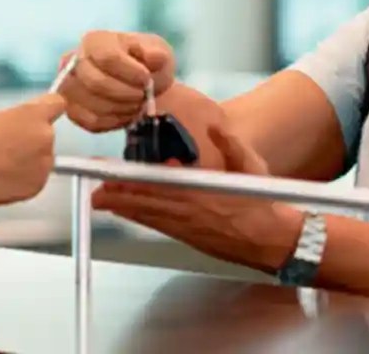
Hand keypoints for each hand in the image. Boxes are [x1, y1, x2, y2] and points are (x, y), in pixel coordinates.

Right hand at [0, 94, 62, 204]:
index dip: (47, 108)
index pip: (57, 103)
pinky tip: (4, 178)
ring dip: (30, 159)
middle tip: (7, 146)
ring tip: (2, 165)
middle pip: (45, 133)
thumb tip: (18, 124)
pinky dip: (25, 178)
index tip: (41, 113)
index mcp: (34, 115)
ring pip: (42, 157)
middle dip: (31, 138)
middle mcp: (45, 137)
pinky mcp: (38, 185)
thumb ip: (14, 118)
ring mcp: (44, 163)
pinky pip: (36, 177)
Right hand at [58, 30, 175, 132]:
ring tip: (137, 104)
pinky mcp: (73, 110)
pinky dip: (115, 121)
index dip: (131, 72)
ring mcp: (69, 86)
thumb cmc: (145, 63)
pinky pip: (92, 122)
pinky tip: (126, 114)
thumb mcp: (158, 52)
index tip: (147, 79)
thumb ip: (156, 53)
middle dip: (126, 93)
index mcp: (94, 41)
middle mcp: (74, 61)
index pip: (107, 57)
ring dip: (122, 109)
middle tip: (142, 95)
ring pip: (93, 105)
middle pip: (96, 82)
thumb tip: (154, 56)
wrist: (137, 83)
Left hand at [92, 121, 303, 272]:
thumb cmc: (264, 204)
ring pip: (148, 217)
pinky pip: (159, 226)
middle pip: (144, 204)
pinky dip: (141, 218)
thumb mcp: (253, 167)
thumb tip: (216, 127)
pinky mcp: (190, 237)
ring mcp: (187, 228)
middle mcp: (189, 213)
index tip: (110, 179)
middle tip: (95, 190)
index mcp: (200, 194)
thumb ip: (232, 145)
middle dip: (117, 197)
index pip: (157, 188)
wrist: (273, 241)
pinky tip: (131, 212)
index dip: (130, 184)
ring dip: (124, 208)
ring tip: (103, 200)